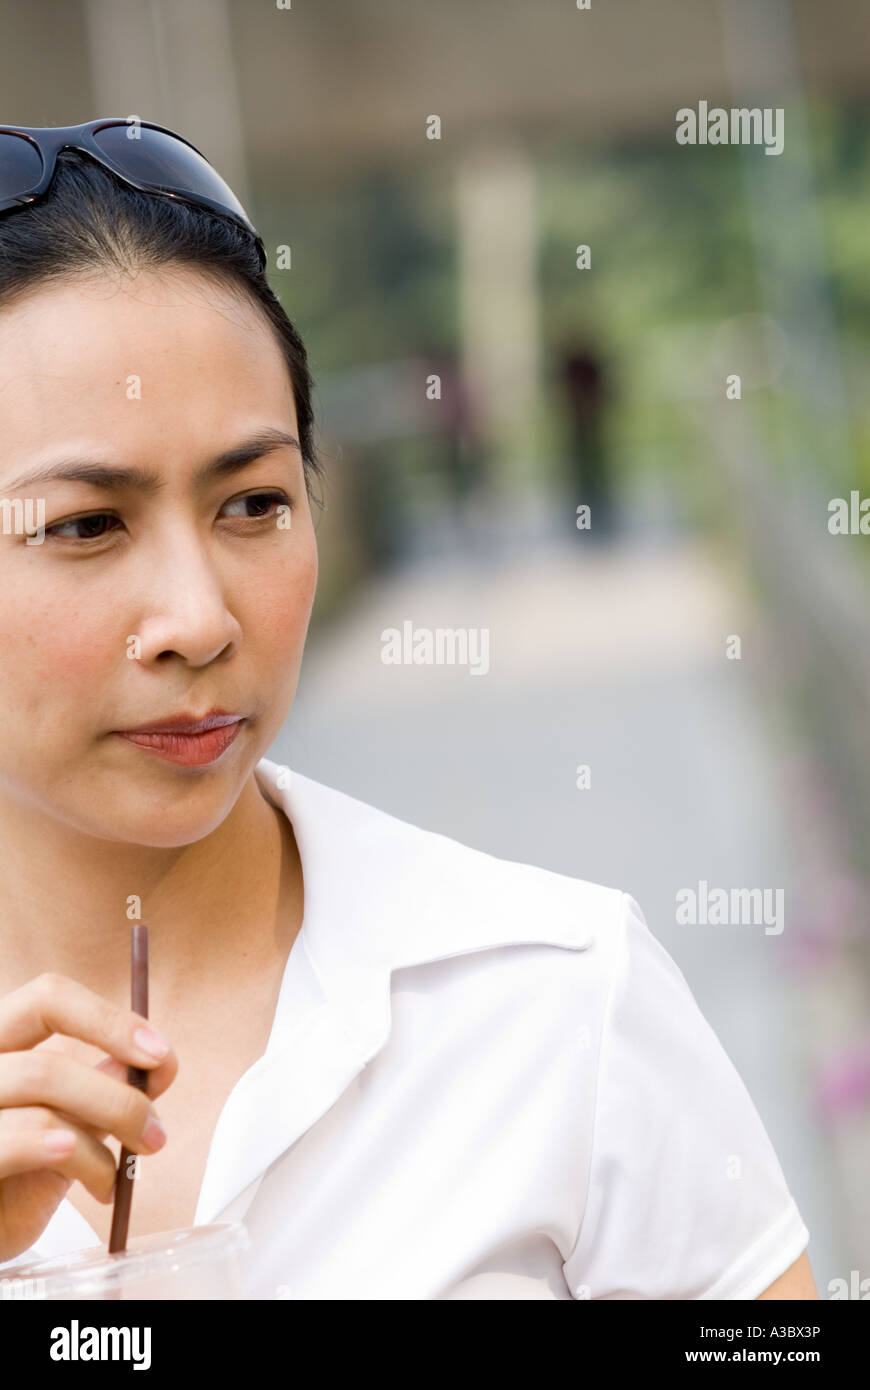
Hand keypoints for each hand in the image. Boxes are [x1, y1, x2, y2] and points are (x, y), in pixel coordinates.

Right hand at [0, 972, 177, 1262]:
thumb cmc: (11, 1182)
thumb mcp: (62, 1126)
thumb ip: (101, 1088)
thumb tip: (159, 1062)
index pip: (48, 999)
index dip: (110, 1021)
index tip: (160, 1054)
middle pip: (49, 1064)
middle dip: (117, 1100)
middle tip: (154, 1134)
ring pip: (41, 1105)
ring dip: (98, 1140)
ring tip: (117, 1177)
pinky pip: (18, 1141)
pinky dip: (74, 1157)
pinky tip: (99, 1182)